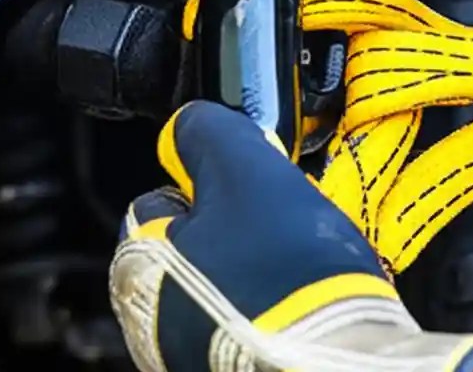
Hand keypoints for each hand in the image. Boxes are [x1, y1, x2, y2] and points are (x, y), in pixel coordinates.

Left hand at [109, 101, 472, 371]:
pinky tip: (312, 304)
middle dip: (243, 228)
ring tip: (306, 267)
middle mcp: (151, 321)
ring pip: (232, 282)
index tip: (255, 181)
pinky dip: (281, 309)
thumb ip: (207, 133)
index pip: (162, 197)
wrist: (335, 367)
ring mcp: (190, 353)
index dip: (213, 178)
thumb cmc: (286, 275)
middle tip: (288, 225)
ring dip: (265, 269)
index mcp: (136, 265)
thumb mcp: (243, 168)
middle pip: (201, 243)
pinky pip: (257, 321)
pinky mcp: (236, 367)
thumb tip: (190, 124)